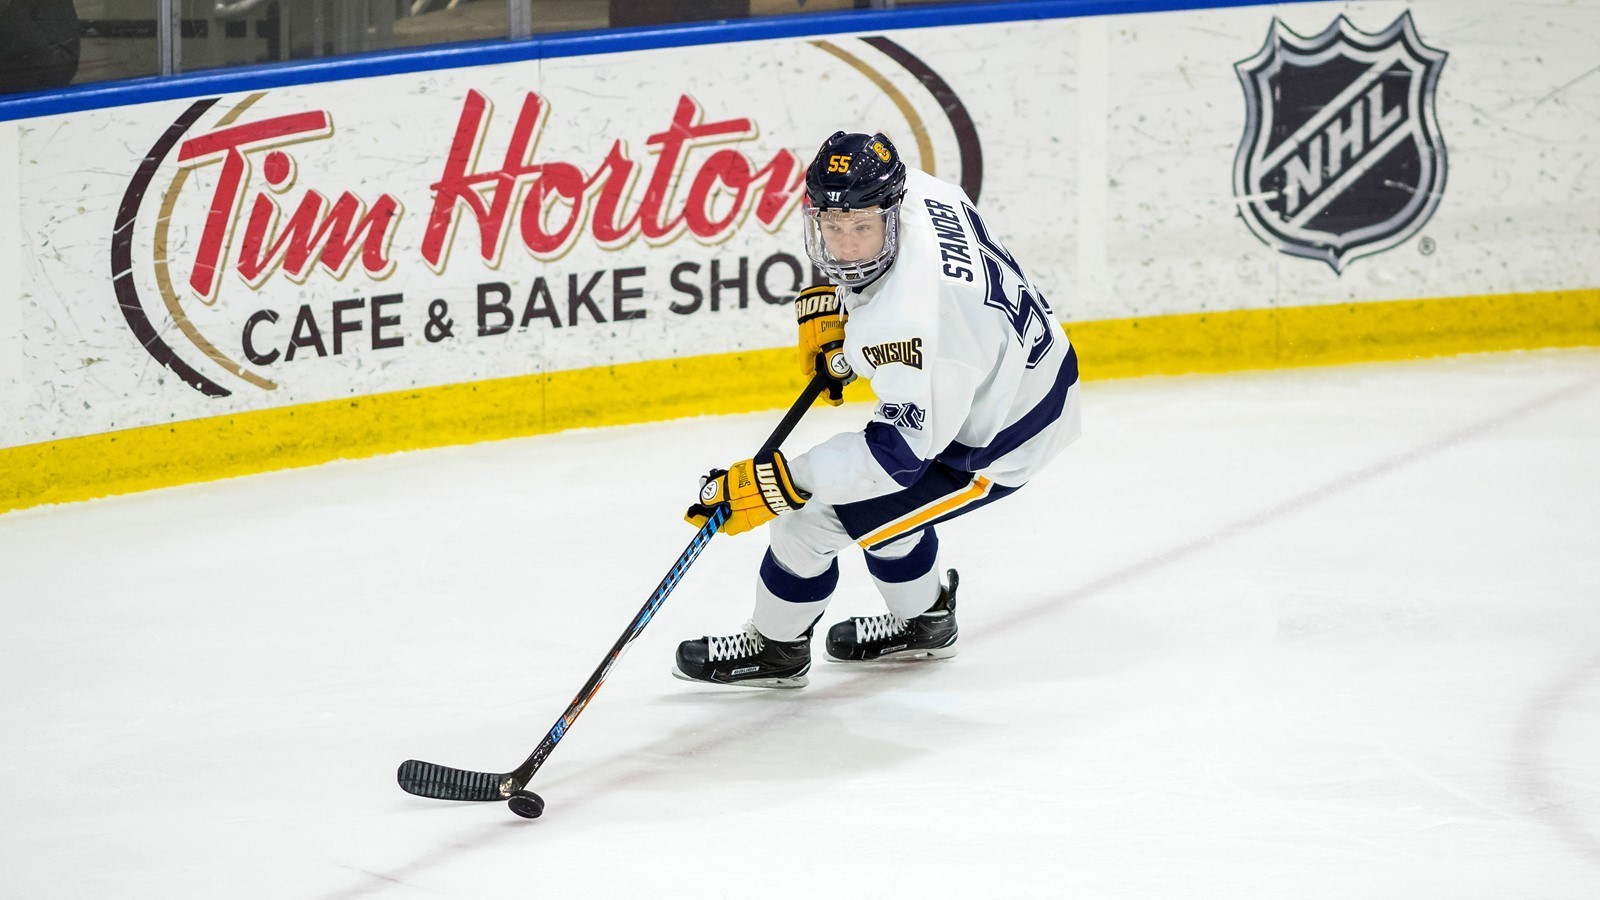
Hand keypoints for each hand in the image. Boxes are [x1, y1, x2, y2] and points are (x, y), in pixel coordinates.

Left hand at [685, 449, 808, 534]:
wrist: (788, 476)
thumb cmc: (759, 485)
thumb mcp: (732, 488)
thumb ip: (716, 493)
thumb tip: (704, 497)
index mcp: (740, 522)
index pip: (717, 525)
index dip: (703, 520)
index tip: (691, 512)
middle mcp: (749, 519)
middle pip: (725, 514)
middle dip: (713, 503)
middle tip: (705, 487)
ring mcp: (758, 508)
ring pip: (735, 504)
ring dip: (724, 492)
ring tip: (718, 476)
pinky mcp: (764, 498)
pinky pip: (745, 496)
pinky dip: (736, 488)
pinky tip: (733, 476)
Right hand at [795, 284, 853, 405]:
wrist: (826, 292)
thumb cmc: (827, 316)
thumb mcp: (832, 341)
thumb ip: (835, 360)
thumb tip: (840, 378)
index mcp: (807, 350)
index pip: (813, 378)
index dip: (825, 392)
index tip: (836, 400)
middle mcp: (810, 346)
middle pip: (822, 369)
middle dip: (834, 377)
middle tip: (849, 380)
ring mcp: (817, 337)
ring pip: (828, 357)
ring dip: (839, 363)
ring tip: (853, 363)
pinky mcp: (825, 328)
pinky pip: (833, 345)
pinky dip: (841, 350)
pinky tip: (853, 349)